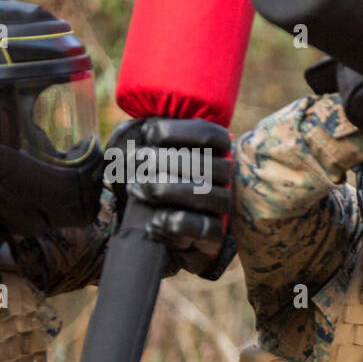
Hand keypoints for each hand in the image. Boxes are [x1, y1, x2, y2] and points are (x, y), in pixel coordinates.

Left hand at [105, 118, 234, 279]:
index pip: (212, 135)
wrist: (162, 227)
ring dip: (166, 189)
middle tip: (136, 162)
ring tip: (138, 190)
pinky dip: (174, 223)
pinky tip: (153, 222)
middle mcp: (226, 178)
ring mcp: (223, 207)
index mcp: (216, 152)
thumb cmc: (155, 182)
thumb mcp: (153, 155)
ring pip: (205, 194)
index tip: (149, 133)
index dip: (180, 131)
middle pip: (207, 164)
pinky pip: (203, 228)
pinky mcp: (216, 234)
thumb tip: (142, 127)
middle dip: (165, 161)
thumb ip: (153, 141)